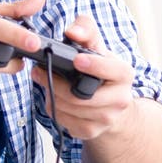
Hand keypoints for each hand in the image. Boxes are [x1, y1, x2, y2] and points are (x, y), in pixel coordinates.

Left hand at [30, 14, 135, 139]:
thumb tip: (72, 32)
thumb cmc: (100, 70)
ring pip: (68, 109)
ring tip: (45, 83)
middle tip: (38, 71)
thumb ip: (85, 30)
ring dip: (50, 95)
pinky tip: (54, 98)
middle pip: (80, 96)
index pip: (111, 70)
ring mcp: (106, 119)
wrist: (111, 105)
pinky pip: (63, 121)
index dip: (94, 66)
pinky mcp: (91, 132)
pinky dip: (53, 109)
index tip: (77, 60)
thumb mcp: (96, 46)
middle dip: (55, 83)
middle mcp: (120, 99)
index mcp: (124, 74)